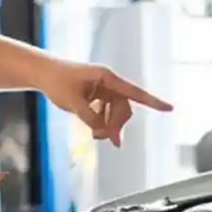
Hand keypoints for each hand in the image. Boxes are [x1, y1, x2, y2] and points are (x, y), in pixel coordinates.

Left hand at [40, 61, 173, 146]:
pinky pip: (106, 111)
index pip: (134, 92)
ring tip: (96, 136)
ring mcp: (102, 88)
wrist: (41, 72)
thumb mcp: (73, 102)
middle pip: (123, 107)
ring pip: (115, 111)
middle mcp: (107, 82)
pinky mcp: (95, 95)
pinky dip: (102, 121)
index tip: (169, 108)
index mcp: (106, 77)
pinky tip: (95, 129)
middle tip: (103, 139)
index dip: (152, 101)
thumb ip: (90, 117)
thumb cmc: (56, 81)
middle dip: (116, 124)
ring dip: (108, 125)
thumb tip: (105, 132)